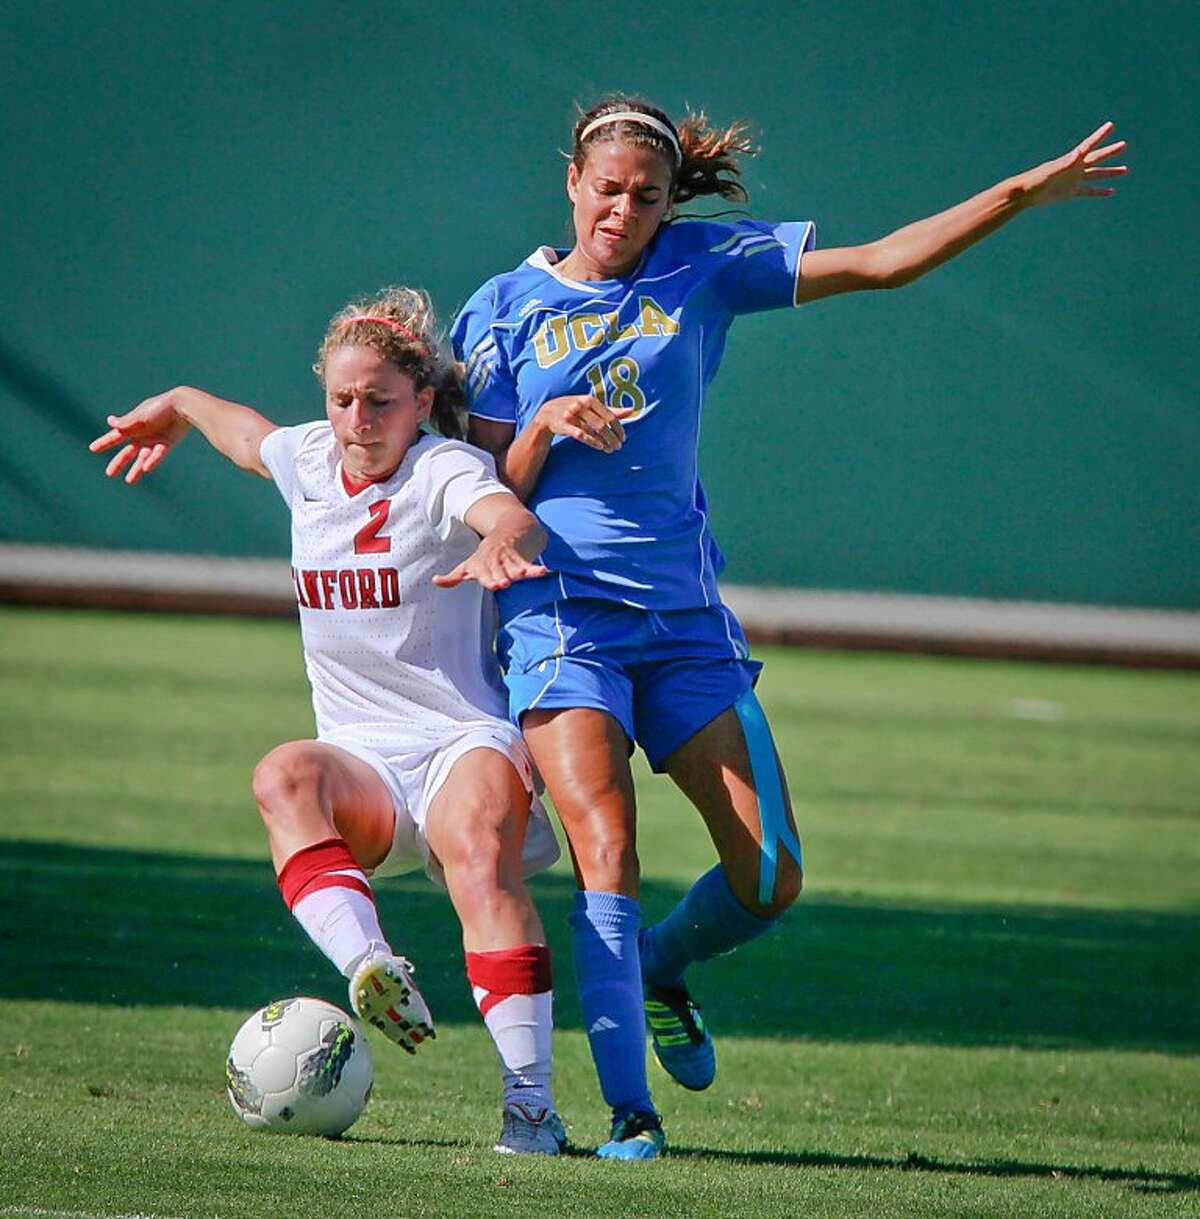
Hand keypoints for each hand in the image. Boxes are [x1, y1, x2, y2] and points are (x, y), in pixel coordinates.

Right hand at [88, 392, 191, 482]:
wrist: (182, 406)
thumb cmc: (159, 408)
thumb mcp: (140, 416)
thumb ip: (126, 422)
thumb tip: (109, 422)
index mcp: (132, 425)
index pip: (115, 436)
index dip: (104, 442)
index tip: (92, 449)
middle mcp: (142, 434)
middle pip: (128, 452)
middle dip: (119, 462)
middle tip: (109, 474)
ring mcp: (154, 440)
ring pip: (143, 458)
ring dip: (136, 469)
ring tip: (129, 481)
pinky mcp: (167, 443)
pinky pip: (158, 455)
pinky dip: (152, 461)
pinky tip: (146, 469)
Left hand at [432, 536, 548, 591]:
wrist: (511, 527)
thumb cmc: (487, 554)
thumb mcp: (469, 565)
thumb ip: (454, 577)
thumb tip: (435, 581)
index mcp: (483, 564)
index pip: (485, 574)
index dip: (488, 578)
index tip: (493, 585)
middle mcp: (496, 561)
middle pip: (500, 571)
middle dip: (501, 576)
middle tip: (503, 584)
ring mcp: (511, 558)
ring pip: (515, 567)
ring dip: (520, 571)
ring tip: (524, 575)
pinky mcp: (524, 558)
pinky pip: (530, 565)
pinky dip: (536, 569)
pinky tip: (544, 571)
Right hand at [535, 395, 636, 452]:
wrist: (548, 413)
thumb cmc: (575, 409)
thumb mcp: (592, 406)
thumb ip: (611, 409)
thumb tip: (632, 410)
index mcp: (591, 400)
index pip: (610, 416)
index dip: (619, 428)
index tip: (623, 438)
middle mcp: (582, 406)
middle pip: (603, 425)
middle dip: (613, 437)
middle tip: (618, 447)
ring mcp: (573, 415)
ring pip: (593, 431)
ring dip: (604, 442)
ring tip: (610, 449)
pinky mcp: (565, 425)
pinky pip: (581, 435)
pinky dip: (592, 441)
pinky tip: (600, 447)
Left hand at [1020, 121, 1126, 208]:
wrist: (1026, 194)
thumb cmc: (1036, 180)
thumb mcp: (1051, 171)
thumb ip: (1065, 163)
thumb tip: (1078, 153)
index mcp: (1071, 160)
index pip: (1089, 145)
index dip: (1100, 135)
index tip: (1111, 125)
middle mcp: (1075, 168)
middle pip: (1096, 158)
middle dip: (1110, 152)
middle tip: (1124, 145)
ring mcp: (1074, 180)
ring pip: (1096, 175)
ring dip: (1110, 173)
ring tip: (1125, 170)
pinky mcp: (1071, 192)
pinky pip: (1088, 191)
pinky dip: (1099, 191)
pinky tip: (1111, 192)